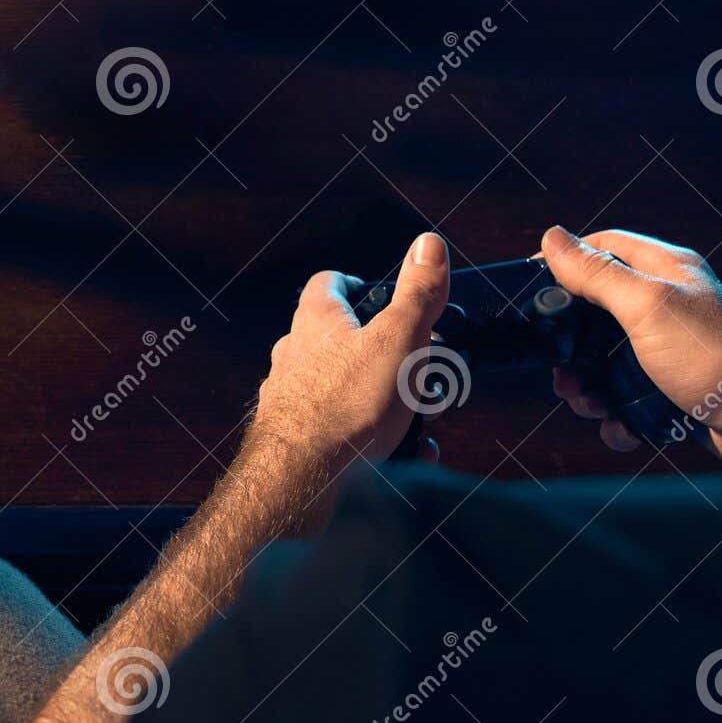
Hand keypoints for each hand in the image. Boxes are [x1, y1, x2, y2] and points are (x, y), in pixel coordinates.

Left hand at [252, 233, 450, 469]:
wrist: (301, 477)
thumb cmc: (346, 405)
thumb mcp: (398, 338)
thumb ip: (417, 293)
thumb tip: (428, 245)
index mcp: (316, 320)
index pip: (329, 283)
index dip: (359, 284)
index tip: (387, 297)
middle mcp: (296, 354)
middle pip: (346, 340)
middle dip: (391, 357)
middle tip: (423, 374)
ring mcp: (293, 396)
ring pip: (349, 389)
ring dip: (389, 402)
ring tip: (420, 421)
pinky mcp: (298, 436)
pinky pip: (344, 430)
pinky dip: (379, 439)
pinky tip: (405, 453)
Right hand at [543, 227, 721, 471]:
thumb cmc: (718, 358)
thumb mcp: (647, 306)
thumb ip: (597, 272)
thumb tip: (551, 238)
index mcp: (664, 272)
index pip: (603, 247)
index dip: (566, 264)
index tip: (538, 289)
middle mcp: (667, 306)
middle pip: (595, 310)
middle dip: (571, 344)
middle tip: (561, 369)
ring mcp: (669, 348)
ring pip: (605, 359)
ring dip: (588, 386)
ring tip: (590, 404)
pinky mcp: (672, 387)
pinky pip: (626, 396)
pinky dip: (616, 414)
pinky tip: (619, 423)